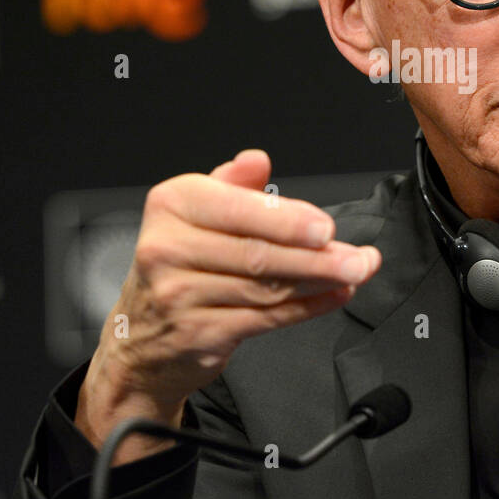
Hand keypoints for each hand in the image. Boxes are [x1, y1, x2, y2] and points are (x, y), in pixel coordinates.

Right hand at [75, 149, 380, 463]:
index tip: (326, 228)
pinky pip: (266, 319)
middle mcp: (168, 249)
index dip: (287, 221)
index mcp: (171, 206)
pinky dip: (307, 308)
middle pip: (257, 254)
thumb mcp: (192, 212)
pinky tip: (333, 295)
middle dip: (319, 257)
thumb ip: (230, 185)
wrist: (139, 337)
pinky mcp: (199, 335)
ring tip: (355, 272)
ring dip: (321, 281)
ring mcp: (180, 296)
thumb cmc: (176, 265)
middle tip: (359, 257)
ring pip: (267, 288)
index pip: (237, 211)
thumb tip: (256, 161)